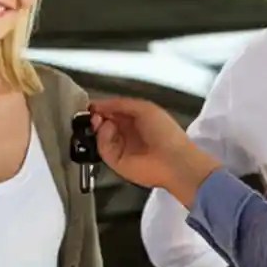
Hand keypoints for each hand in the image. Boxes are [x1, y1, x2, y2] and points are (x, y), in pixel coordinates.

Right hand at [88, 97, 219, 206]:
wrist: (173, 160)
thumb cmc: (165, 133)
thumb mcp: (144, 108)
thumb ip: (121, 104)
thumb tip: (101, 104)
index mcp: (136, 120)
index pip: (113, 112)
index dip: (103, 107)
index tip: (94, 104)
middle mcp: (127, 134)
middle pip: (104, 123)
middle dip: (97, 115)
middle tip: (93, 111)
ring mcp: (121, 148)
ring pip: (101, 135)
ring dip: (98, 124)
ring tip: (99, 118)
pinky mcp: (116, 162)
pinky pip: (103, 147)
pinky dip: (102, 136)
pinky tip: (108, 129)